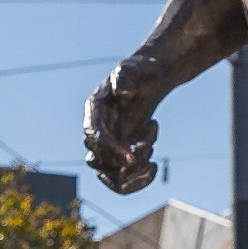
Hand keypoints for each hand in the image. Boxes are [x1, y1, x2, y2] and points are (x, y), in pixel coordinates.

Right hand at [85, 55, 164, 193]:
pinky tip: (154, 166)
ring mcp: (107, 146)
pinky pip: (122, 180)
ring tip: (151, 152)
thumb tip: (123, 91)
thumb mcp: (134, 67)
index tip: (132, 157)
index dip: (109, 149)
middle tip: (149, 144)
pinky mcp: (119, 155)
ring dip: (134, 172)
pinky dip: (138, 180)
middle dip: (127, 159)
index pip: (93, 135)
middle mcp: (95, 131)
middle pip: (99, 161)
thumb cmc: (141, 71)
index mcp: (94, 110)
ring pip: (110, 176)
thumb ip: (125, 76)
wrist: (149, 80)